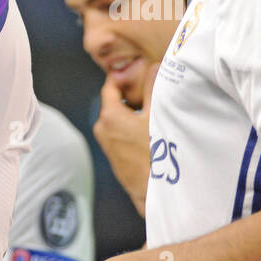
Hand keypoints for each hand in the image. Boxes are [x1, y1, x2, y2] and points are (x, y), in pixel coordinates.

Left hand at [93, 64, 158, 216]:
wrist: (154, 194)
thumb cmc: (156, 154)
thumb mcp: (157, 116)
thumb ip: (153, 88)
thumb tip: (154, 67)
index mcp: (108, 115)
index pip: (110, 86)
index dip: (124, 78)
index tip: (138, 74)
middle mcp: (102, 129)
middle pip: (114, 102)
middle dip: (131, 96)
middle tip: (150, 94)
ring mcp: (107, 145)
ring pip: (117, 119)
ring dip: (132, 114)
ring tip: (153, 115)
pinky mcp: (114, 157)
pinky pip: (120, 134)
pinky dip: (131, 128)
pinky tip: (149, 133)